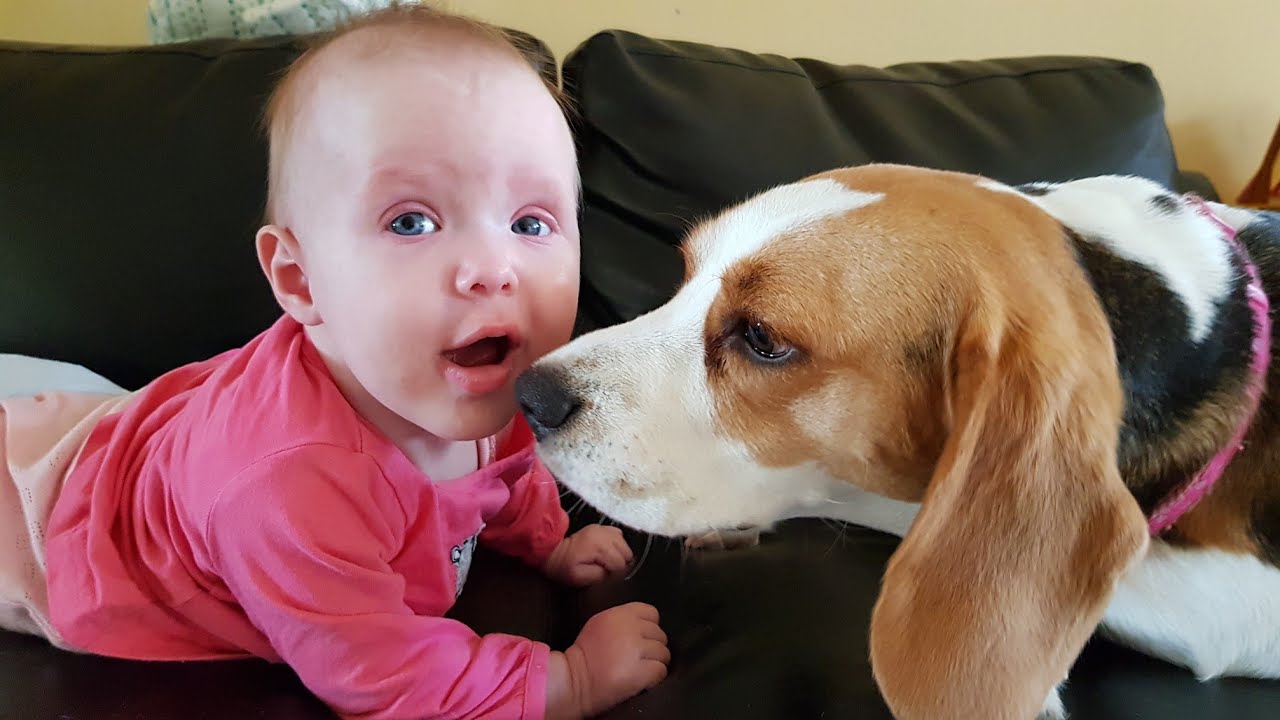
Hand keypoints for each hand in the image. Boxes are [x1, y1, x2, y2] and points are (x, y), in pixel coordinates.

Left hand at [543, 524, 633, 586]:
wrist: (553, 551)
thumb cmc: (563, 566)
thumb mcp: (580, 577)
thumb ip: (600, 576)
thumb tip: (614, 573)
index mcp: (598, 546)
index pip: (620, 563)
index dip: (617, 574)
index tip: (610, 578)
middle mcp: (603, 534)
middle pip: (626, 552)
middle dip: (620, 564)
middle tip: (608, 570)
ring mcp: (603, 529)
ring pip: (625, 544)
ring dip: (620, 554)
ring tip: (608, 562)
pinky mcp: (601, 527)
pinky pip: (619, 535)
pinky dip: (618, 544)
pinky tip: (609, 552)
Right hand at [546, 602, 669, 719]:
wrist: (573, 680)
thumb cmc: (584, 655)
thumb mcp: (600, 623)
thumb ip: (623, 621)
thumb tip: (646, 627)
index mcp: (620, 614)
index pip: (652, 613)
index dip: (650, 627)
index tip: (642, 638)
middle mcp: (630, 629)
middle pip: (660, 635)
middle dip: (653, 647)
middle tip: (640, 658)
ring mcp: (636, 650)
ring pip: (664, 653)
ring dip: (655, 663)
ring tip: (641, 670)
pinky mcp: (640, 671)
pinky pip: (661, 670)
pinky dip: (654, 677)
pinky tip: (642, 680)